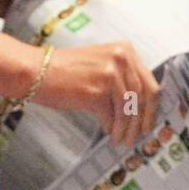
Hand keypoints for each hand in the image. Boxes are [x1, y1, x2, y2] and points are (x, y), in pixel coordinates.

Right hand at [36, 43, 159, 146]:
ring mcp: (110, 74)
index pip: (149, 83)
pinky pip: (112, 116)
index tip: (148, 123)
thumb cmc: (65, 72)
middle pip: (143, 98)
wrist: (37, 71)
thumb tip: (139, 107)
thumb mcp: (101, 64)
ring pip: (129, 110)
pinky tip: (110, 135)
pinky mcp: (98, 91)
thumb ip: (122, 78)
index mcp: (125, 50)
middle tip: (138, 137)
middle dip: (142, 121)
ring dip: (126, 129)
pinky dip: (112, 129)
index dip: (151, 108)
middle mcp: (121, 58)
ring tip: (122, 140)